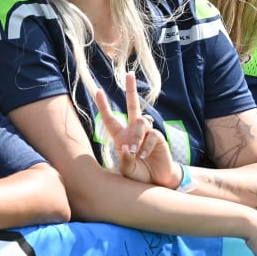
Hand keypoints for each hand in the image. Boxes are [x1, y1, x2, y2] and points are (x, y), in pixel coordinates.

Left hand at [93, 73, 178, 187]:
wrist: (157, 182)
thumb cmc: (139, 174)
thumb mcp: (127, 171)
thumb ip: (125, 161)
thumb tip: (126, 147)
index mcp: (121, 136)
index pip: (110, 118)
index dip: (104, 105)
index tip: (98, 90)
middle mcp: (133, 131)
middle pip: (133, 106)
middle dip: (131, 90)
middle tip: (129, 74)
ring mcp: (147, 133)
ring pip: (140, 122)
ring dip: (136, 137)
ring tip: (136, 152)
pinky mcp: (158, 138)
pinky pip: (152, 135)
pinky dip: (146, 146)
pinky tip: (144, 155)